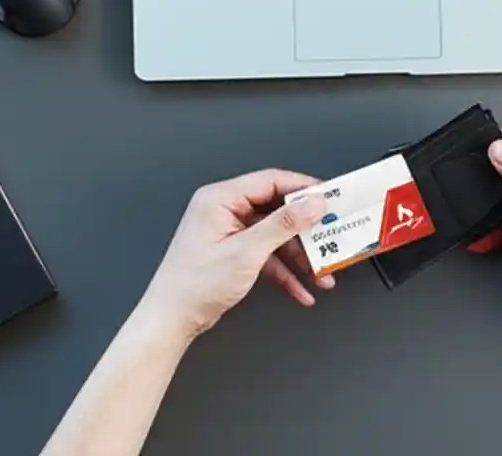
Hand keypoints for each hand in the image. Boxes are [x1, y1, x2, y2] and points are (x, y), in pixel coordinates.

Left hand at [141, 170, 331, 339]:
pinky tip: (301, 289)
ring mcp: (229, 233)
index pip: (271, 182)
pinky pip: (267, 256)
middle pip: (277, 211)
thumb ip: (283, 225)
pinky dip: (285, 272)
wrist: (172, 319)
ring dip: (299, 258)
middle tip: (330, 237)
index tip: (328, 199)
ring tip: (321, 274)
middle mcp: (224, 211)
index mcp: (220, 199)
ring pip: (275, 237)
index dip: (303, 189)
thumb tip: (311, 204)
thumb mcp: (247, 252)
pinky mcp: (233, 253)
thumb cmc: (193, 285)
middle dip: (305, 232)